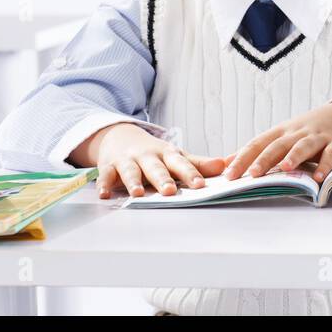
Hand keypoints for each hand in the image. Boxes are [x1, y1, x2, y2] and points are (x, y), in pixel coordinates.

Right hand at [89, 123, 229, 199]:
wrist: (121, 137)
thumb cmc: (154, 153)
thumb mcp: (176, 156)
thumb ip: (199, 164)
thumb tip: (227, 164)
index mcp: (168, 154)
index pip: (181, 164)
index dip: (191, 175)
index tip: (200, 186)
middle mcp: (148, 156)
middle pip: (156, 168)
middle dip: (162, 179)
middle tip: (169, 191)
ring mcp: (127, 160)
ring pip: (130, 171)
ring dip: (134, 182)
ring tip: (138, 194)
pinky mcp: (109, 167)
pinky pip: (105, 176)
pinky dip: (104, 184)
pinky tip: (105, 194)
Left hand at [222, 101, 331, 182]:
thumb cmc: (306, 131)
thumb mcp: (281, 136)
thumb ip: (257, 150)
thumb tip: (227, 162)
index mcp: (280, 133)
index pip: (258, 144)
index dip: (243, 158)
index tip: (229, 174)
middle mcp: (297, 133)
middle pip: (278, 145)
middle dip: (265, 159)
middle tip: (252, 174)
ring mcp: (318, 138)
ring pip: (304, 146)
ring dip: (294, 156)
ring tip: (285, 169)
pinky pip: (331, 156)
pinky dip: (325, 166)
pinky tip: (319, 177)